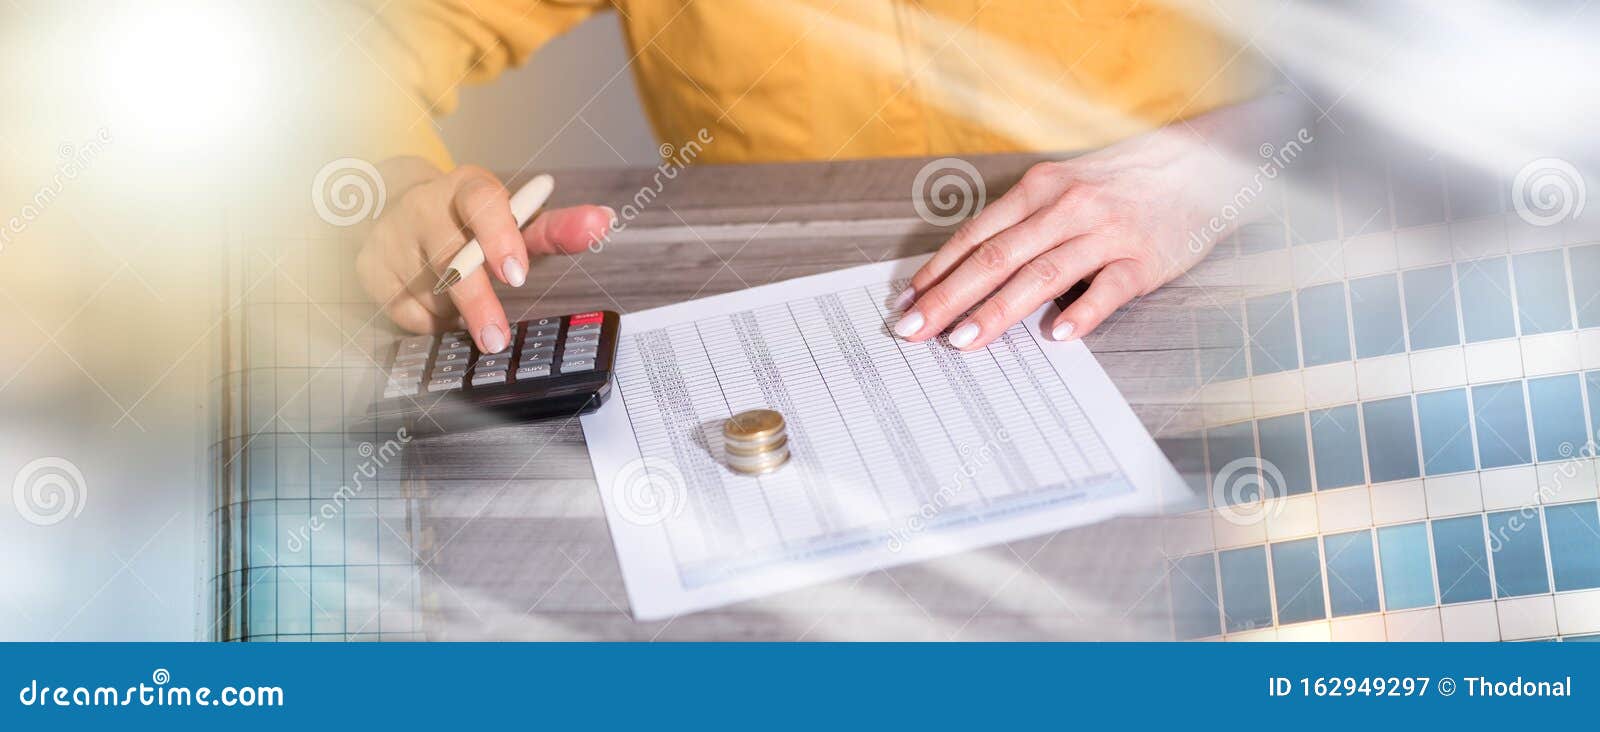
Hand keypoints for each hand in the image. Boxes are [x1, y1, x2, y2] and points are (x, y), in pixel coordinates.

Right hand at [355, 157, 613, 351]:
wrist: (401, 209)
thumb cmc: (471, 222)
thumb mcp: (513, 220)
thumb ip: (557, 228)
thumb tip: (604, 221)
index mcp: (467, 188)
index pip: (482, 201)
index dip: (499, 236)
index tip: (517, 273)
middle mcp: (423, 205)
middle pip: (451, 259)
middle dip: (476, 304)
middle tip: (496, 340)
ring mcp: (391, 236)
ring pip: (430, 294)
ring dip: (456, 312)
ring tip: (465, 303)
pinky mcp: (369, 268)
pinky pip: (406, 313)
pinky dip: (429, 320)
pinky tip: (433, 301)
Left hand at [892, 126, 1244, 350]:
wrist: (1196, 167)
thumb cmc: (1118, 184)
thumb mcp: (1062, 188)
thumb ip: (1020, 224)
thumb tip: (964, 270)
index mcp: (1038, 189)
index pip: (976, 235)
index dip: (938, 271)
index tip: (907, 303)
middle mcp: (1065, 208)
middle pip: (996, 256)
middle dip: (949, 297)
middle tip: (914, 330)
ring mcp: (1104, 233)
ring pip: (1042, 273)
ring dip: (999, 309)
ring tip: (965, 340)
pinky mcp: (1142, 260)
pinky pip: (1107, 288)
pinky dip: (1082, 311)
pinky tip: (1057, 336)